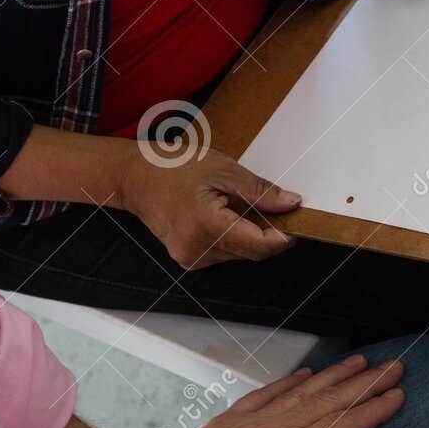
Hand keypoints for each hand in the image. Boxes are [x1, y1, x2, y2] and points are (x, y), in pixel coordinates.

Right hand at [117, 150, 299, 268]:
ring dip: (250, 236)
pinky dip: (233, 238)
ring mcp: (190, 258)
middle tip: (273, 208)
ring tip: (237, 206)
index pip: (261, 245)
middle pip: (253, 252)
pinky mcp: (188, 260)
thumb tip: (291, 204)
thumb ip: (260, 192)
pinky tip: (222, 217)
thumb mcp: (223, 170)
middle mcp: (197, 248)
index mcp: (206, 225)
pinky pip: (225, 254)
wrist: (134, 178)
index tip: (294, 222)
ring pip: (241, 255)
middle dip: (268, 234)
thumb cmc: (173, 167)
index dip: (284, 236)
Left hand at [133, 355, 404, 427]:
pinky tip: (304, 373)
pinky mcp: (229, 422)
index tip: (399, 396)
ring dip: (335, 376)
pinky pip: (268, 393)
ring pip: (304, 391)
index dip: (374, 411)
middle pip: (331, 401)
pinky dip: (291, 381)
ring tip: (359, 362)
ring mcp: (252, 423)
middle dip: (365, 383)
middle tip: (394, 366)